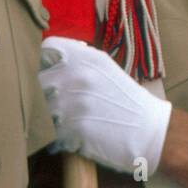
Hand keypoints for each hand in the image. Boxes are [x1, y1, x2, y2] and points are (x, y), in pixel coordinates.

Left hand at [39, 37, 172, 175]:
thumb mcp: (105, 69)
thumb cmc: (126, 101)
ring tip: (70, 122)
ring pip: (43, 109)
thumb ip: (78, 62)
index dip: (45, 63)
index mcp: (87, 57)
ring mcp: (75, 102)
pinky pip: (53, 133)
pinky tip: (77, 136)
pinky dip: (61, 137)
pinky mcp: (74, 129)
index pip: (47, 49)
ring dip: (51, 117)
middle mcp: (79, 75)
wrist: (149, 130)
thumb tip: (49, 60)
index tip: (50, 74)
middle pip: (39, 81)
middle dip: (45, 94)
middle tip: (60, 105)